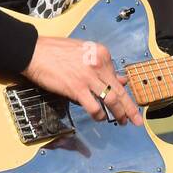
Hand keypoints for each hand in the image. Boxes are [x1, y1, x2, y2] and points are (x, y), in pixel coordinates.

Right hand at [22, 35, 142, 125]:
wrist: (34, 52)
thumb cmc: (56, 51)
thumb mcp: (85, 52)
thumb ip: (103, 66)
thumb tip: (121, 79)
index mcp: (102, 54)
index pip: (117, 77)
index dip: (124, 91)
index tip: (127, 101)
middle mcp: (99, 65)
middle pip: (119, 90)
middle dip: (130, 108)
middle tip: (137, 119)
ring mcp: (89, 78)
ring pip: (111, 100)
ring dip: (119, 114)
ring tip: (122, 122)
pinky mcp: (77, 89)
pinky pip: (94, 107)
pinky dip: (99, 115)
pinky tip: (100, 118)